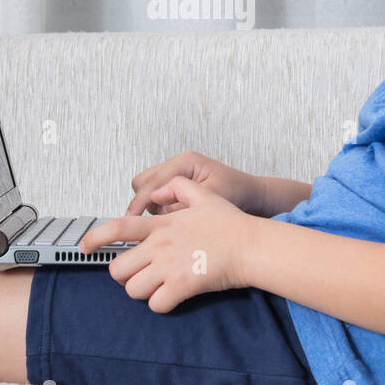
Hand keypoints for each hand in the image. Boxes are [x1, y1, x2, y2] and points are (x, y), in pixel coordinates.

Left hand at [81, 175, 257, 311]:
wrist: (253, 246)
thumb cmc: (232, 224)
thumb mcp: (205, 195)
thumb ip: (178, 187)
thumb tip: (157, 192)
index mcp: (163, 224)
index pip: (119, 227)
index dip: (95, 237)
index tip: (85, 246)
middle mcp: (161, 246)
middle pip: (118, 269)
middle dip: (125, 276)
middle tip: (140, 275)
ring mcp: (170, 267)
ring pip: (133, 290)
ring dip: (143, 292)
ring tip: (158, 287)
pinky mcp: (183, 286)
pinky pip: (156, 305)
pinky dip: (161, 305)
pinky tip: (173, 298)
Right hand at [125, 150, 262, 216]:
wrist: (253, 196)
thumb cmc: (238, 193)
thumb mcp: (212, 197)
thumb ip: (183, 202)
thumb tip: (158, 210)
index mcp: (186, 161)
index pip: (153, 180)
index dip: (140, 201)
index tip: (131, 218)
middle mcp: (179, 164)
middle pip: (144, 181)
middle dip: (144, 202)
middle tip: (149, 223)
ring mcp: (178, 174)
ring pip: (148, 189)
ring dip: (152, 207)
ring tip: (168, 222)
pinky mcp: (179, 186)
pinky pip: (158, 197)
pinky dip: (160, 209)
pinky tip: (172, 221)